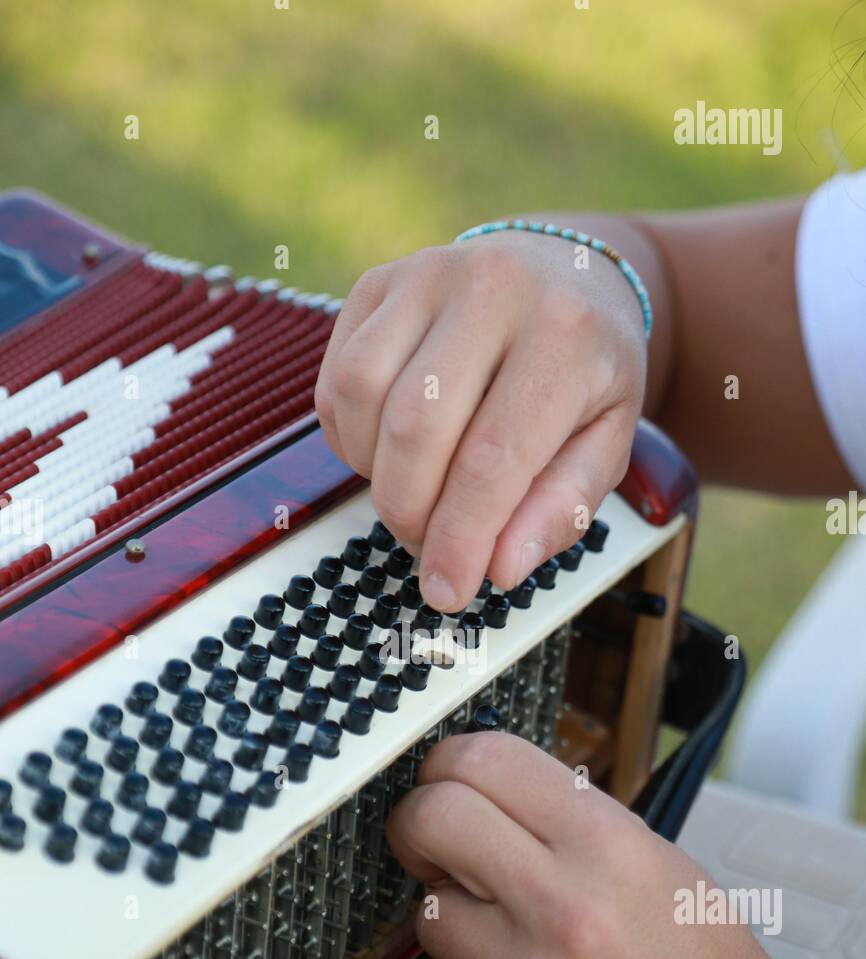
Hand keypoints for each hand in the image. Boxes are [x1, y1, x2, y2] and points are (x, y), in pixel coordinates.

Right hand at [314, 231, 646, 611]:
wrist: (565, 273)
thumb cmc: (586, 373)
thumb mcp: (608, 442)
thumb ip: (562, 507)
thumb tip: (500, 568)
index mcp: (566, 336)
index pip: (493, 459)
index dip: (460, 538)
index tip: (446, 592)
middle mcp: (493, 289)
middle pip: (415, 430)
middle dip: (410, 512)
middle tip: (428, 545)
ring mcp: (427, 274)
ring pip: (362, 397)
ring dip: (375, 473)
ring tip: (415, 493)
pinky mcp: (378, 281)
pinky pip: (336, 378)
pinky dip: (350, 437)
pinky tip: (390, 451)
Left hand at [386, 733, 820, 958]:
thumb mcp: (663, 866)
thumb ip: (572, 823)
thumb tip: (484, 792)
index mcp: (610, 851)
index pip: (483, 761)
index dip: (450, 760)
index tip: (444, 775)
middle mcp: (564, 913)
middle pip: (430, 822)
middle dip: (419, 824)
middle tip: (431, 839)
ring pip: (430, 915)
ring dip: (460, 919)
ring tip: (517, 939)